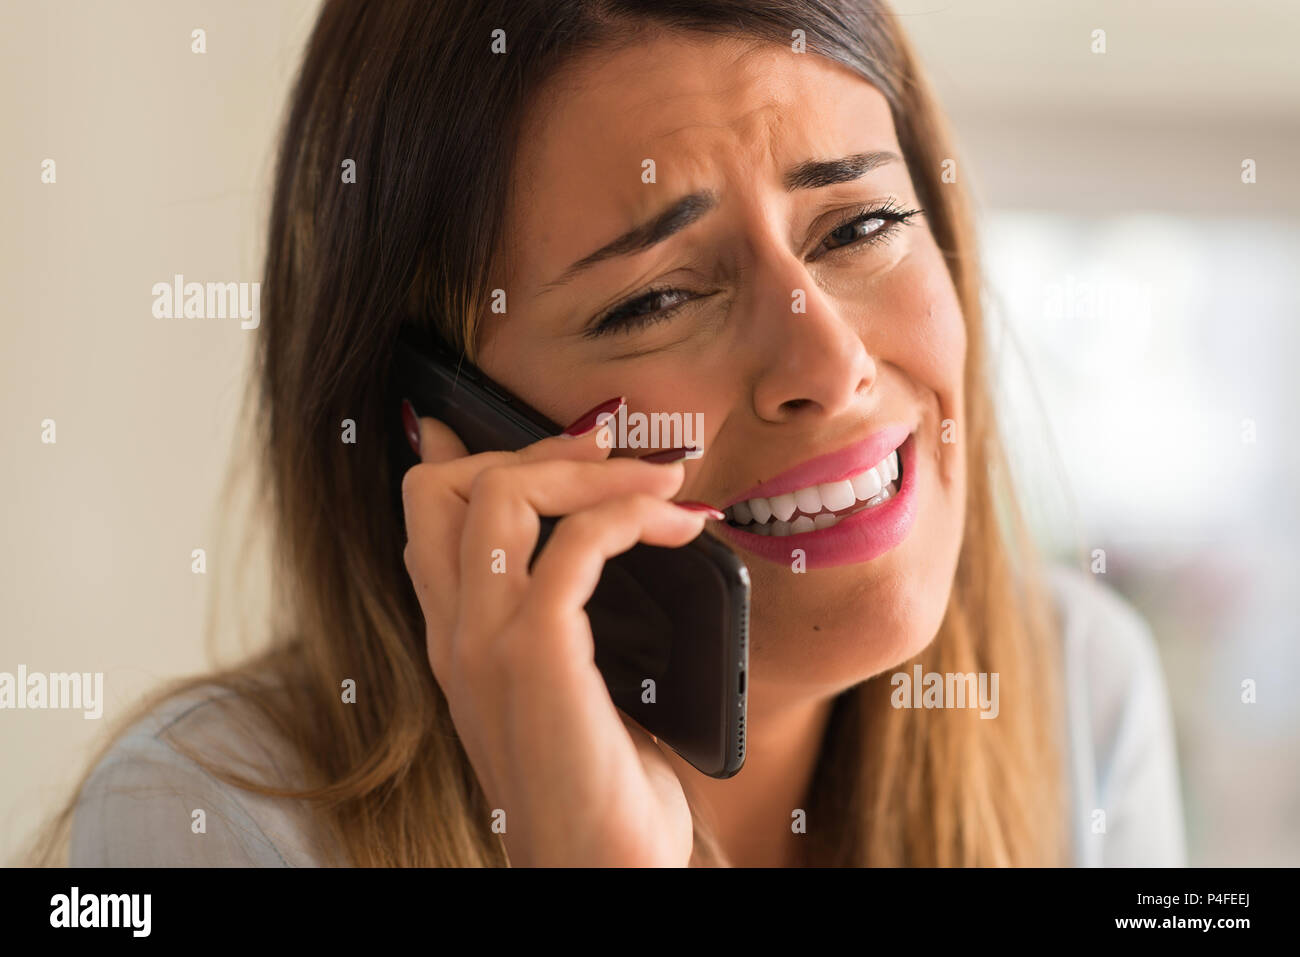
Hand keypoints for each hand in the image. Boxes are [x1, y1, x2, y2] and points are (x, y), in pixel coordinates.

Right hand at [400, 400, 716, 865]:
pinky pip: (575, 541)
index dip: (471, 451)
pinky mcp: (536, 654)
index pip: (426, 515)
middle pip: (447, 484)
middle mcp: (455, 635)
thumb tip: (599, 552)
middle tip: (619, 451)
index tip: (553, 433)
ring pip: (502, 493)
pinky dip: (630, 513)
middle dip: (540, 448)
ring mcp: (485, 643)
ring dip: (593, 469)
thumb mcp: (573, 692)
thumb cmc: (604, 790)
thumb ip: (568, 621)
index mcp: (458, 640)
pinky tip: (678, 529)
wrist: (603, 875)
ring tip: (663, 481)